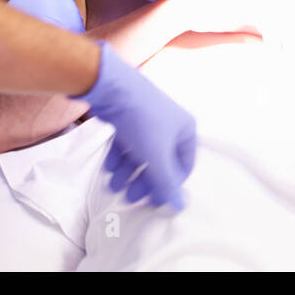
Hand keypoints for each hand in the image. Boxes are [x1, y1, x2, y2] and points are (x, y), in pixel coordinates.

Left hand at [82, 42, 196, 209]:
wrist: (112, 88)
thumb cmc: (142, 121)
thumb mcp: (157, 157)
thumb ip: (167, 183)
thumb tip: (180, 206)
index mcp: (185, 130)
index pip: (184, 166)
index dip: (170, 185)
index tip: (154, 201)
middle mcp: (170, 124)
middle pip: (160, 161)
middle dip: (144, 180)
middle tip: (130, 197)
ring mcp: (148, 119)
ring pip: (141, 153)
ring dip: (128, 172)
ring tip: (113, 185)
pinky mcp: (129, 117)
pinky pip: (127, 142)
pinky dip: (119, 157)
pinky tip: (109, 166)